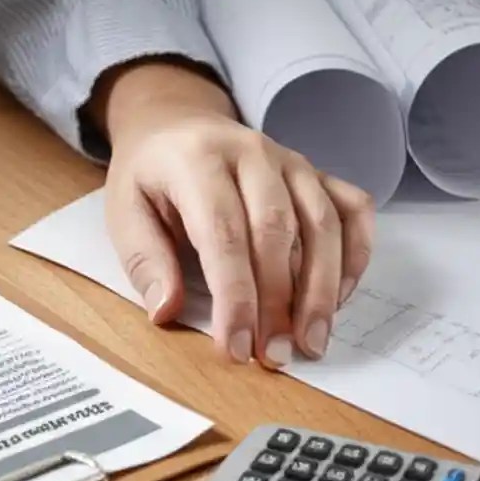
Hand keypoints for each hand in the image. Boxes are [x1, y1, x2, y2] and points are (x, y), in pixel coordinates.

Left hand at [89, 59, 374, 367]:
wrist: (174, 124)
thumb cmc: (149, 177)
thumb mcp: (124, 212)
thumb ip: (145, 260)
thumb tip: (166, 312)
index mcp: (197, 160)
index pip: (223, 234)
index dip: (235, 297)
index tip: (236, 347)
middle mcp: (252, 153)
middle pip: (279, 232)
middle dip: (280, 302)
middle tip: (274, 356)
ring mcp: (292, 160)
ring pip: (323, 224)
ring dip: (322, 290)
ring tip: (311, 342)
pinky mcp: (317, 172)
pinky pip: (352, 211)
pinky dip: (354, 256)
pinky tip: (337, 299)